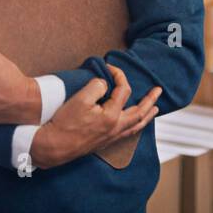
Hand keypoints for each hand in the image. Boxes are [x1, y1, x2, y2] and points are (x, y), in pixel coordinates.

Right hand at [30, 65, 160, 169]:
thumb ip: (97, 86)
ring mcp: (111, 137)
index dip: (118, 75)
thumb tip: (105, 84)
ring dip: (147, 115)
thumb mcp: (81, 98)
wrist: (54, 145)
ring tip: (154, 109)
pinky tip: (134, 124)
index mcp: (112, 116)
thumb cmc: (65, 122)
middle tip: (158, 91)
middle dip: (150, 100)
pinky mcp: (104, 142)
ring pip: (136, 126)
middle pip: (139, 112)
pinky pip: (128, 133)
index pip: (123, 90)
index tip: (110, 67)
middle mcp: (116, 128)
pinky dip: (136, 126)